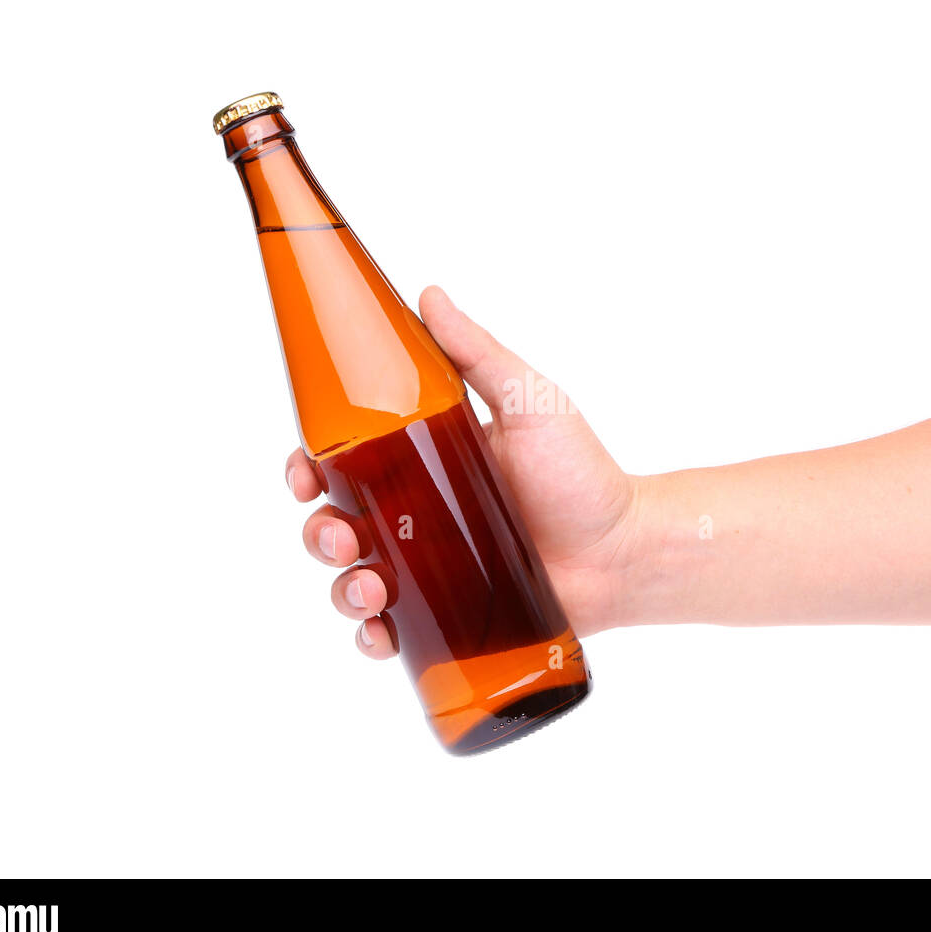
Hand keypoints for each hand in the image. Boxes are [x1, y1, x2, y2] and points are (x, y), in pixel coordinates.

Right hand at [285, 286, 643, 658]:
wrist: (626, 550)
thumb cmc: (582, 472)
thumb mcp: (526, 401)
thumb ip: (477, 352)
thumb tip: (427, 294)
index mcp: (423, 461)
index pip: (343, 462)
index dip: (309, 468)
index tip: (304, 473)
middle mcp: (418, 516)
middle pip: (336, 524)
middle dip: (320, 534)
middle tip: (343, 537)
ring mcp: (432, 571)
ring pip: (354, 581)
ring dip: (340, 587)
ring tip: (368, 588)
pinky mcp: (449, 618)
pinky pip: (391, 633)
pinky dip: (371, 637)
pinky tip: (379, 632)